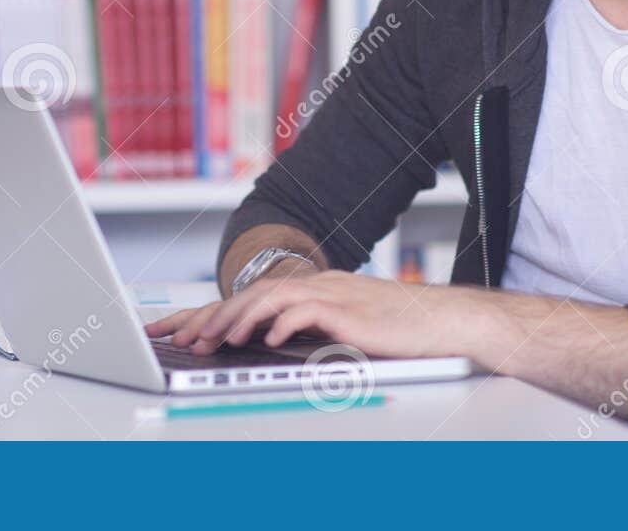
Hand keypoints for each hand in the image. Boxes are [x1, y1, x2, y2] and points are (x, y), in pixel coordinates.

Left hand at [144, 270, 465, 359]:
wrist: (445, 322)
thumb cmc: (401, 329)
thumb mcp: (347, 328)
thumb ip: (313, 329)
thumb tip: (273, 340)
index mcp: (315, 288)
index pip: (254, 295)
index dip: (216, 310)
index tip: (182, 327)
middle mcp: (319, 285)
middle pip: (253, 293)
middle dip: (214, 315)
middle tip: (183, 336)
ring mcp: (334, 295)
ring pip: (271, 298)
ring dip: (239, 318)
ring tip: (215, 339)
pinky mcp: (350, 312)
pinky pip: (307, 312)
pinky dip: (282, 324)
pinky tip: (265, 339)